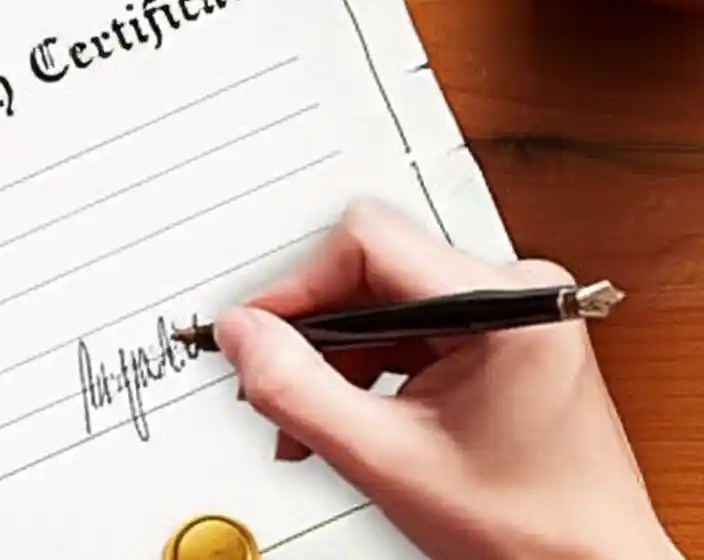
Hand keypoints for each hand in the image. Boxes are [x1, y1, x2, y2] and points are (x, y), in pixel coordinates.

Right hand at [214, 200, 681, 559]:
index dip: (298, 284)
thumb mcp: (387, 460)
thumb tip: (242, 334)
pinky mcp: (494, 339)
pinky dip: (363, 371)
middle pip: (370, 270)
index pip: (369, 242)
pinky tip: (344, 416)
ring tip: (309, 417)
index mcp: (507, 303)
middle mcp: (514, 291)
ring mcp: (506, 313)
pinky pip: (403, 331)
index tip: (256, 331)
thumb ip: (299, 390)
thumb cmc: (529, 529)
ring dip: (333, 358)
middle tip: (272, 381)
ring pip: (380, 302)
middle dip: (312, 332)